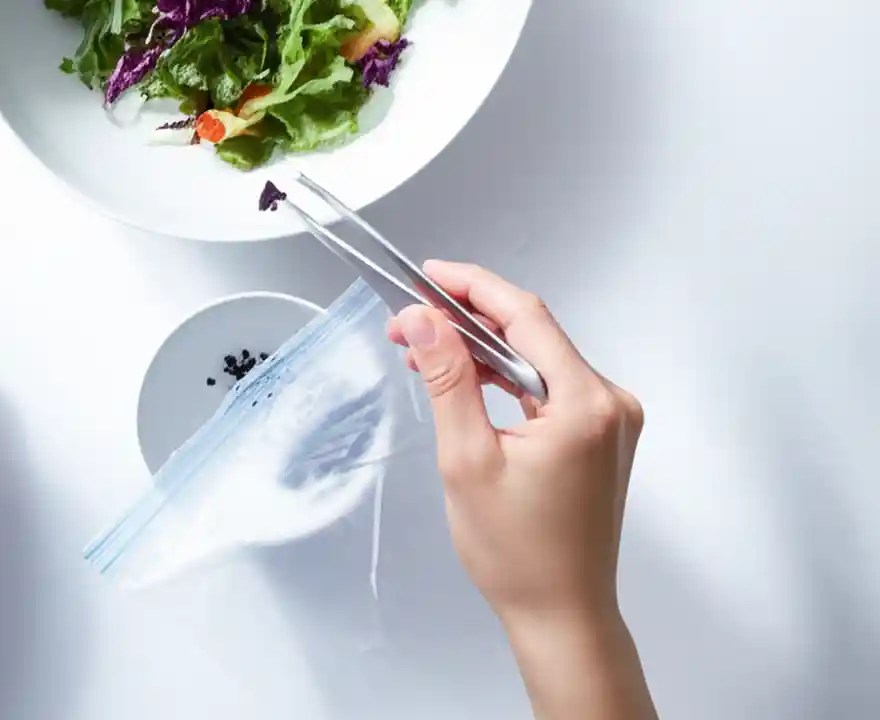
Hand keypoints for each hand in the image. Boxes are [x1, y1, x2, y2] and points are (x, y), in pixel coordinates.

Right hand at [388, 262, 654, 719]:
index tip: (428, 276)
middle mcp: (610, 402)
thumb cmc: (517, 553)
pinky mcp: (601, 435)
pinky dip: (507, 378)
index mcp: (585, 404)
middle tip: (408, 322)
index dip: (472, 287)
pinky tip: (469, 380)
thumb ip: (448, 381)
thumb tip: (424, 321)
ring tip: (426, 351)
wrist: (562, 613)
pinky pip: (550, 386)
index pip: (526, 317)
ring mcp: (611, 419)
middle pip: (534, 333)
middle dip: (468, 320)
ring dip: (484, 351)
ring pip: (539, 359)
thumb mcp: (468, 460)